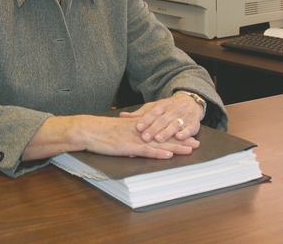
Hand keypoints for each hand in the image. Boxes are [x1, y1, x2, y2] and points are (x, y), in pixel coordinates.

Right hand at [74, 114, 198, 158]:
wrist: (86, 130)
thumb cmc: (97, 131)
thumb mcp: (115, 129)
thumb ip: (127, 131)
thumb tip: (135, 135)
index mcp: (135, 126)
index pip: (158, 128)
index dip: (173, 131)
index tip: (186, 134)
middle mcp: (138, 131)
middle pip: (162, 135)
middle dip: (180, 139)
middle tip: (196, 142)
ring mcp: (133, 139)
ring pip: (158, 143)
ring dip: (175, 147)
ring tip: (190, 149)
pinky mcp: (127, 147)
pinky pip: (145, 151)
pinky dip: (158, 154)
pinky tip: (168, 156)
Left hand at [119, 94, 203, 144]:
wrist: (189, 102)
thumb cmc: (167, 108)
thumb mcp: (153, 108)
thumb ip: (139, 114)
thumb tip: (122, 116)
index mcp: (161, 105)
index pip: (152, 112)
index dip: (145, 120)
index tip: (138, 127)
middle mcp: (172, 110)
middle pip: (162, 120)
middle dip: (154, 129)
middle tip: (145, 137)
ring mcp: (183, 117)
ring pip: (174, 124)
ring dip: (167, 133)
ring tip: (159, 139)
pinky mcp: (193, 124)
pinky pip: (189, 129)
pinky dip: (185, 133)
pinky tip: (179, 137)